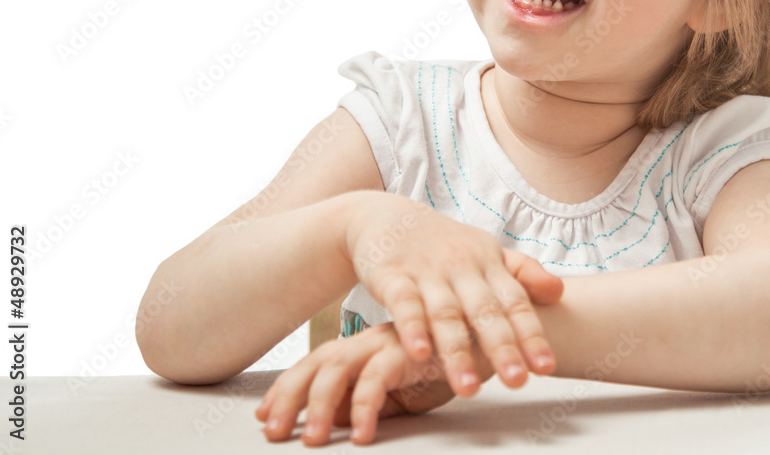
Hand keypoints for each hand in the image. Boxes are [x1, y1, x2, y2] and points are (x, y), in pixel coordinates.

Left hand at [255, 322, 493, 445]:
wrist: (504, 328)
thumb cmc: (459, 354)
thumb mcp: (412, 384)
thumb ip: (383, 395)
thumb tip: (352, 423)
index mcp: (370, 343)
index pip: (320, 362)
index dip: (289, 388)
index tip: (265, 417)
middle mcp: (374, 337)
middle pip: (318, 362)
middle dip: (288, 396)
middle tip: (269, 432)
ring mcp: (391, 340)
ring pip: (340, 368)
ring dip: (319, 405)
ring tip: (309, 442)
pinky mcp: (413, 349)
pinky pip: (379, 376)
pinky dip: (365, 403)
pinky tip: (360, 432)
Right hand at [344, 192, 563, 395]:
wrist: (386, 216)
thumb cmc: (443, 244)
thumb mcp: (484, 252)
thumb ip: (521, 273)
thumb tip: (560, 291)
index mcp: (487, 263)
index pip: (514, 302)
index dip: (531, 334)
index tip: (547, 367)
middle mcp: (461, 267)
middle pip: (484, 311)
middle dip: (501, 347)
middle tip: (518, 382)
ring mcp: (426, 270)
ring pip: (445, 314)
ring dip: (457, 352)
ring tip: (469, 389)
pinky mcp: (391, 274)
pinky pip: (403, 303)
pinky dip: (411, 327)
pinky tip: (419, 353)